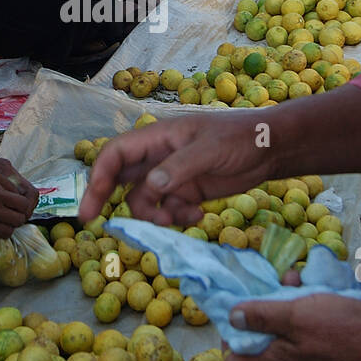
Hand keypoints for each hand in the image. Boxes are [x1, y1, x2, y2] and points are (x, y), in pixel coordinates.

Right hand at [0, 164, 37, 236]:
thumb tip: (1, 196)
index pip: (17, 190)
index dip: (14, 200)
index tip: (8, 206)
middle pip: (23, 204)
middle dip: (18, 212)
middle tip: (10, 217)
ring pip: (18, 219)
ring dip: (12, 224)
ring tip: (2, 225)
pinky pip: (7, 232)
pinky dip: (3, 234)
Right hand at [80, 111, 266, 225]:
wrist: (270, 149)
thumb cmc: (240, 138)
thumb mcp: (210, 149)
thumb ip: (180, 167)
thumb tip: (151, 186)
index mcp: (157, 137)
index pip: (116, 154)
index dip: (98, 177)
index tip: (91, 206)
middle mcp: (158, 157)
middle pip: (121, 178)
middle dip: (108, 199)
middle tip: (96, 222)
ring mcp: (172, 176)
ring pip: (144, 200)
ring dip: (153, 214)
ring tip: (175, 219)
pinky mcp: (187, 192)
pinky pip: (168, 210)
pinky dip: (177, 218)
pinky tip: (197, 216)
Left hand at [223, 292, 360, 360]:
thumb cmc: (339, 330)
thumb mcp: (294, 314)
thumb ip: (261, 316)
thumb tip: (230, 317)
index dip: (229, 345)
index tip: (238, 317)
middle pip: (257, 347)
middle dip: (259, 313)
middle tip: (267, 290)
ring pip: (280, 334)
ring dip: (282, 306)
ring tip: (292, 280)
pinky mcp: (321, 352)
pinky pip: (301, 332)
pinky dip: (301, 310)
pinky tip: (310, 287)